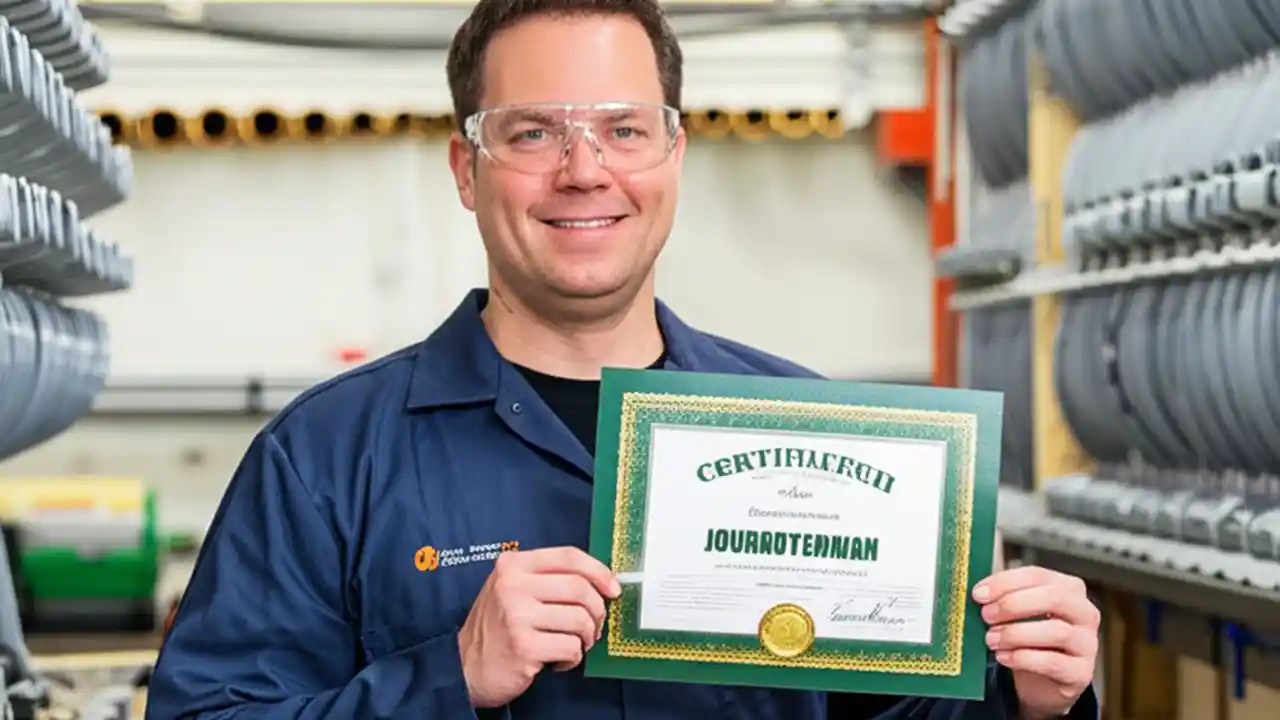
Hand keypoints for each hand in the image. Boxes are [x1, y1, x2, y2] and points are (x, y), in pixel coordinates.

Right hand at [458, 546, 620, 707]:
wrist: (465, 667)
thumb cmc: (498, 627)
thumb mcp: (513, 589)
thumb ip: (548, 579)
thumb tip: (601, 581)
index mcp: (513, 564)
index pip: (569, 556)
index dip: (599, 571)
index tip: (612, 589)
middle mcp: (512, 585)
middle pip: (579, 588)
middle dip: (596, 610)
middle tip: (594, 626)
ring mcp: (517, 615)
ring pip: (580, 619)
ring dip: (586, 637)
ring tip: (574, 644)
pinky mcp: (524, 646)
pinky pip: (571, 647)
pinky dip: (573, 657)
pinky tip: (558, 660)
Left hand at [973, 566, 1099, 718]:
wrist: (1044, 682)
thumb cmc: (1031, 639)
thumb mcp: (1020, 614)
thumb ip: (1003, 599)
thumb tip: (977, 592)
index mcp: (1069, 589)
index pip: (1038, 575)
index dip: (1006, 582)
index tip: (979, 594)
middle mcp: (1085, 612)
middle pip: (1054, 598)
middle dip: (1013, 604)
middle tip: (986, 615)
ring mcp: (1087, 643)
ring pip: (1056, 631)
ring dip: (1015, 634)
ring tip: (990, 639)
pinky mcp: (1082, 672)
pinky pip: (1054, 662)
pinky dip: (1023, 658)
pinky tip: (1003, 657)